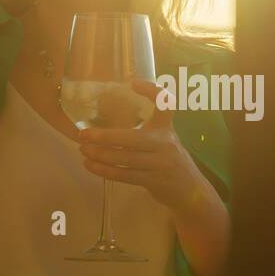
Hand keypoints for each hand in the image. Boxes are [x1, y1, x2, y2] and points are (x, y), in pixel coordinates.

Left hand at [77, 79, 216, 218]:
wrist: (191, 191)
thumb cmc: (171, 162)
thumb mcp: (164, 142)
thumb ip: (146, 133)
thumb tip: (107, 129)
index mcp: (167, 129)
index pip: (165, 104)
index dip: (152, 91)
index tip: (133, 84)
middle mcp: (166, 143)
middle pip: (133, 138)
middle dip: (105, 137)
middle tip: (83, 134)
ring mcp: (161, 164)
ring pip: (126, 159)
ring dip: (101, 155)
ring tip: (83, 150)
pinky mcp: (154, 181)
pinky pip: (125, 175)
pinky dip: (105, 171)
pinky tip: (91, 165)